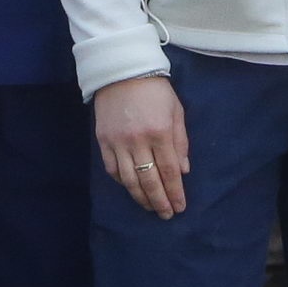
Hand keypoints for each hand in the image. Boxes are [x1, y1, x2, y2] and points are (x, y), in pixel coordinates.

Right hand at [97, 75, 189, 217]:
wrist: (122, 72)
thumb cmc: (155, 91)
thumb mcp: (176, 112)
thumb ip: (181, 142)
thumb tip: (184, 171)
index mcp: (160, 132)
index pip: (169, 171)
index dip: (175, 192)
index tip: (180, 207)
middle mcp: (138, 140)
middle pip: (149, 180)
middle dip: (159, 201)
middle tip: (166, 214)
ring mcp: (118, 142)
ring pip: (129, 180)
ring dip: (141, 197)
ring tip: (150, 207)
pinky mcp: (103, 141)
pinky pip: (112, 169)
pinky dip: (122, 182)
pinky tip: (132, 189)